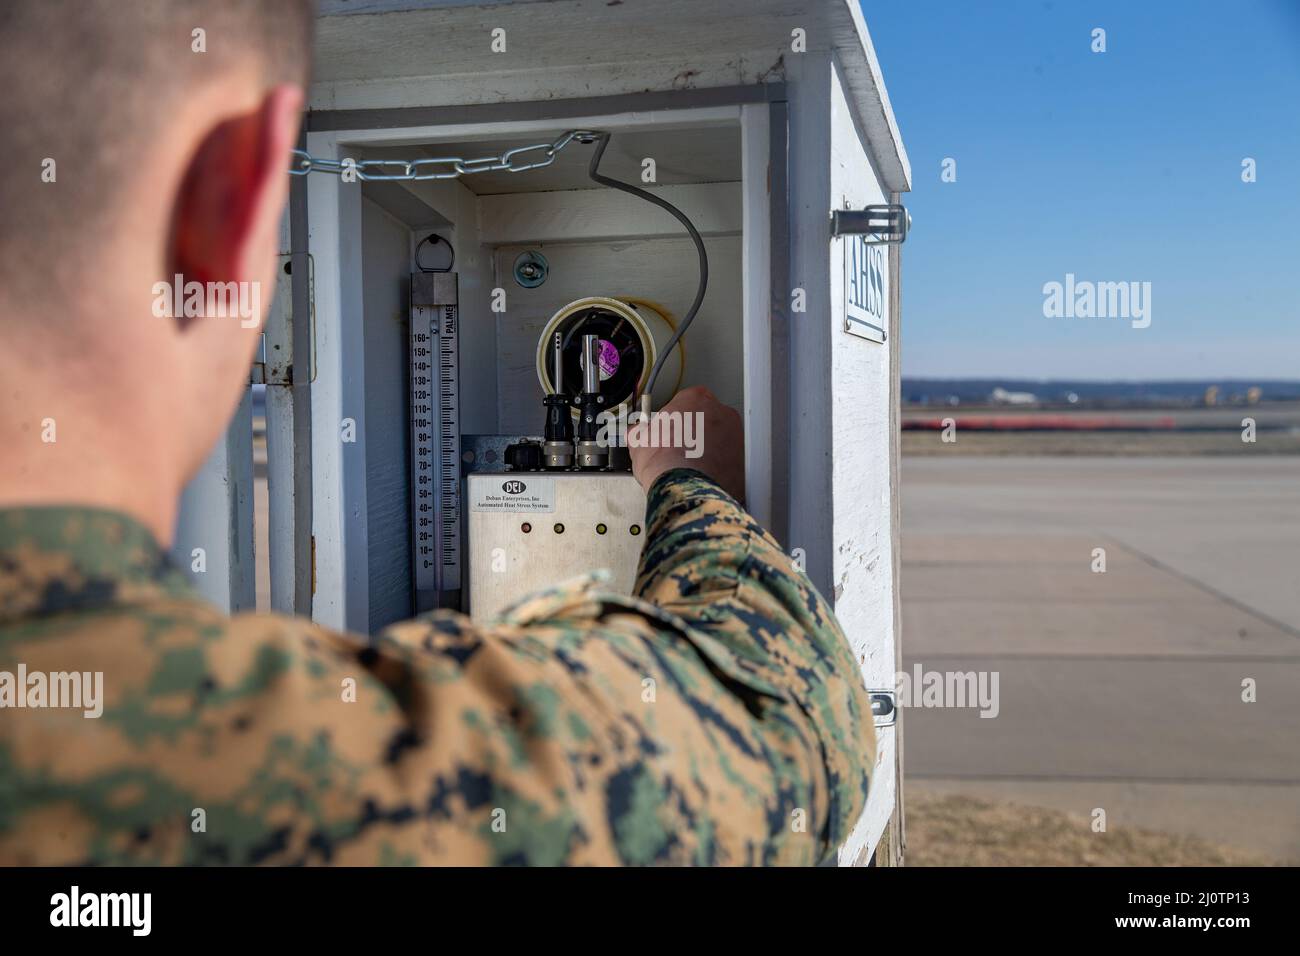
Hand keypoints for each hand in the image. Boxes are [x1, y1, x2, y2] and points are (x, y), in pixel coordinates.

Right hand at [628, 385, 744, 501]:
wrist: (685, 489)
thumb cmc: (665, 461)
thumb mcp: (639, 440)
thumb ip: (640, 431)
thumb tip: (637, 433)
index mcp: (697, 398)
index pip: (685, 402)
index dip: (674, 419)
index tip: (668, 432)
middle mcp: (722, 412)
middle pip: (707, 419)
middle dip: (695, 434)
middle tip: (680, 450)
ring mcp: (738, 436)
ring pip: (722, 441)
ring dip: (710, 451)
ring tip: (691, 467)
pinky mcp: (745, 460)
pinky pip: (731, 462)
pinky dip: (721, 469)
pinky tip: (705, 477)